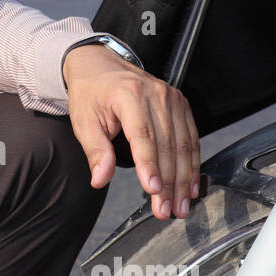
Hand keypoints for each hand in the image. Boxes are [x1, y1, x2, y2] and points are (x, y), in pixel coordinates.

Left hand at [62, 43, 200, 220]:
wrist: (100, 65)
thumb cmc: (90, 94)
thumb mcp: (83, 121)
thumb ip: (95, 151)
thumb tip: (100, 179)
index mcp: (129, 95)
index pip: (143, 135)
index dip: (149, 165)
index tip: (153, 190)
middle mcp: (156, 95)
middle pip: (167, 145)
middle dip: (168, 183)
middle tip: (166, 211)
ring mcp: (172, 98)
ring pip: (184, 145)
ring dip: (183, 179)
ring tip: (180, 207)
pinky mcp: (181, 104)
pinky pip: (191, 138)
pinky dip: (192, 164)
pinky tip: (190, 186)